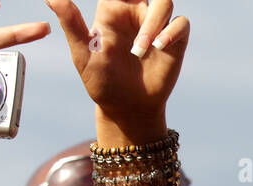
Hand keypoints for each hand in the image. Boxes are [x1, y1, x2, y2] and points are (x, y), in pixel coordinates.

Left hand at [47, 0, 188, 134]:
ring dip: (154, 23)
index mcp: (113, 9)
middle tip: (131, 30)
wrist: (126, 107)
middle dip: (139, 2)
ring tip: (140, 50)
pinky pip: (181, 24)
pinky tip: (158, 48)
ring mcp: (157, 27)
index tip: (121, 0)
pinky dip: (172, 32)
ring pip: (164, 3)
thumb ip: (71, 22)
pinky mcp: (174, 43)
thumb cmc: (100, 80)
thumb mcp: (82, 53)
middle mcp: (136, 14)